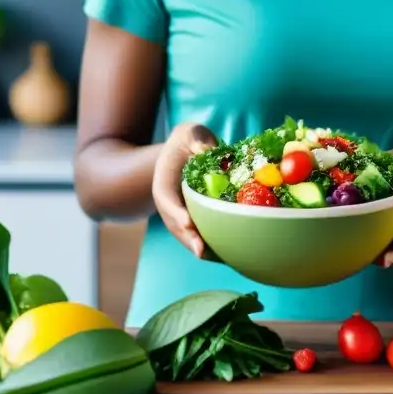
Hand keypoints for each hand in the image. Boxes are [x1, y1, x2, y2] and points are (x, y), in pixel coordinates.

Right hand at [153, 122, 219, 258]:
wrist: (185, 152)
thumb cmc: (189, 141)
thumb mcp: (191, 134)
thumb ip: (197, 140)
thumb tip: (207, 150)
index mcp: (163, 185)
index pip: (168, 201)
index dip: (177, 213)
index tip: (187, 223)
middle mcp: (169, 206)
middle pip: (176, 227)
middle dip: (190, 240)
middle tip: (203, 252)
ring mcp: (179, 217)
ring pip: (188, 237)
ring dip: (202, 249)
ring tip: (220, 259)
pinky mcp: (192, 222)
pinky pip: (200, 237)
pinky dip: (212, 247)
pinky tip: (228, 255)